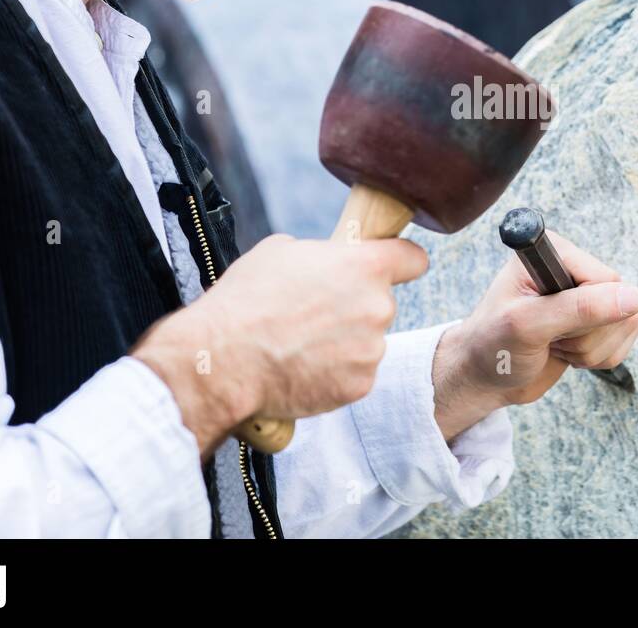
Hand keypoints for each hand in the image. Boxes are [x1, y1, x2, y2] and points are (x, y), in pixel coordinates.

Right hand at [133, 234, 427, 457]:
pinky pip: (354, 373)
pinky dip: (334, 373)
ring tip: (300, 344)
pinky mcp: (360, 386)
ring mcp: (372, 350)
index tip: (395, 266)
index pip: (413, 259)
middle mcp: (378, 307)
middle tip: (315, 313)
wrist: (224, 359)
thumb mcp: (282, 251)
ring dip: (344, 342)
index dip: (402, 261)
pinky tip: (302, 368)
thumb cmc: (247, 299)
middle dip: (355, 307)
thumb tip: (326, 262)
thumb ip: (321, 255)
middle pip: (381, 303)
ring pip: (367, 341)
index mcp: (366, 266)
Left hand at [432, 232, 637, 439]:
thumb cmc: (492, 346)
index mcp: (554, 252)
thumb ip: (580, 309)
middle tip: (548, 339)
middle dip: (586, 336)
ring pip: (626, 325)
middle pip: (621, 303)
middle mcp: (574, 268)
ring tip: (552, 346)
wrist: (484, 379)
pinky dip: (596, 360)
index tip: (554, 325)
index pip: (607, 279)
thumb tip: (634, 298)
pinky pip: (622, 342)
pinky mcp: (595, 322)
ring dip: (590, 351)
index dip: (588, 312)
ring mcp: (587, 296)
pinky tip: (565, 354)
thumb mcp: (528, 325)